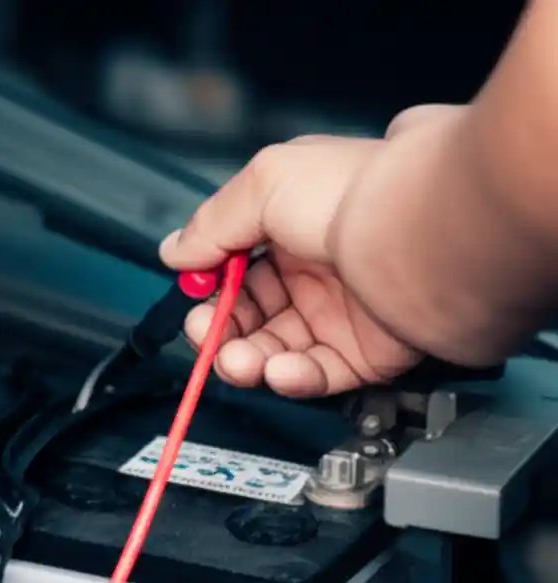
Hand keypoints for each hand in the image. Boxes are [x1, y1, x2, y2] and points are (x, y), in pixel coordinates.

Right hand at [158, 105, 461, 396]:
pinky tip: (278, 370)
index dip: (209, 284)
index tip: (193, 294)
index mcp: (295, 221)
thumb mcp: (262, 183)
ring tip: (237, 362)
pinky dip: (291, 379)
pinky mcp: (369, 352)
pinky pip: (318, 375)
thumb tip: (175, 251)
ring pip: (277, 349)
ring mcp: (343, 310)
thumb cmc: (361, 196)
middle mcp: (319, 266)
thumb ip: (211, 223)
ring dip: (246, 359)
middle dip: (219, 329)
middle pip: (251, 313)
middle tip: (207, 335)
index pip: (236, 263)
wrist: (428, 237)